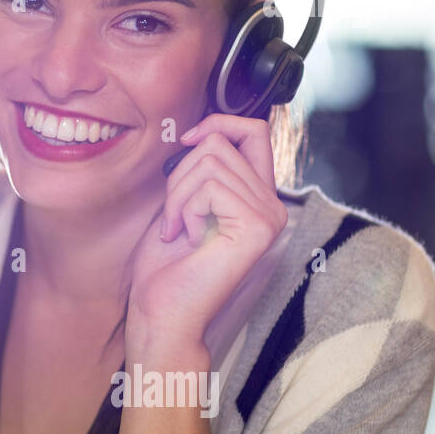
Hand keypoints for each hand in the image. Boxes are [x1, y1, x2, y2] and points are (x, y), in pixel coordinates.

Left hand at [126, 114, 288, 355]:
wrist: (162, 311)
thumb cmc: (166, 264)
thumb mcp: (183, 201)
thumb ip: (202, 169)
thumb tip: (202, 130)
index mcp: (257, 196)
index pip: (255, 130)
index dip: (218, 122)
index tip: (186, 140)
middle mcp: (272, 204)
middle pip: (220, 143)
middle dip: (180, 174)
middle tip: (174, 215)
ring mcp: (269, 215)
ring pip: (210, 161)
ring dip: (178, 195)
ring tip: (180, 230)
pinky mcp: (258, 226)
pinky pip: (210, 187)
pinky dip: (185, 209)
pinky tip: (188, 239)